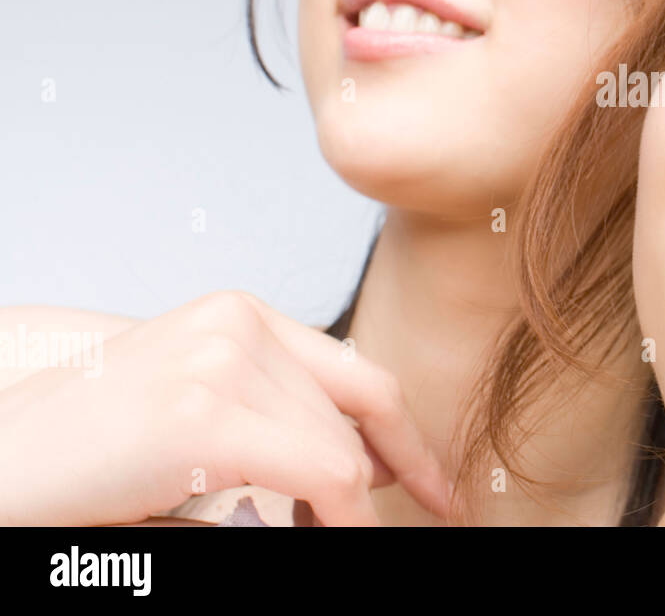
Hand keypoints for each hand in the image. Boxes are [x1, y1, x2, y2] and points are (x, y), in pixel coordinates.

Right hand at [0, 291, 449, 525]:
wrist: (2, 458)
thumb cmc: (93, 451)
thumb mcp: (202, 410)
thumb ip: (278, 413)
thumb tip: (367, 463)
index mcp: (241, 315)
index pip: (359, 373)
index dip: (408, 435)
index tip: (437, 483)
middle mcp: (239, 324)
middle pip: (358, 412)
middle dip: (390, 473)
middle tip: (419, 512)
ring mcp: (221, 363)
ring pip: (343, 449)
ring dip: (347, 506)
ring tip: (322, 529)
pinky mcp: (206, 416)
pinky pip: (322, 473)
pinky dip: (340, 517)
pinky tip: (330, 533)